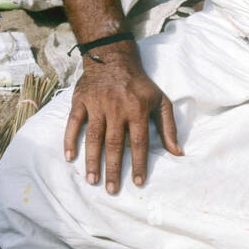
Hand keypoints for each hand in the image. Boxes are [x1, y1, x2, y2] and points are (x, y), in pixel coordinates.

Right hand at [64, 44, 180, 192]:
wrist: (113, 59)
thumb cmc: (140, 85)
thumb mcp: (160, 101)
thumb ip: (169, 127)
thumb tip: (178, 152)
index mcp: (138, 109)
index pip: (139, 142)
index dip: (139, 164)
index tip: (138, 183)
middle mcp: (117, 108)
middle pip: (114, 144)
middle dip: (113, 169)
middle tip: (111, 189)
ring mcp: (97, 104)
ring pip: (93, 136)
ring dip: (92, 160)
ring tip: (92, 180)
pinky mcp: (81, 101)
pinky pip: (73, 122)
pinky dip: (70, 139)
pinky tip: (70, 157)